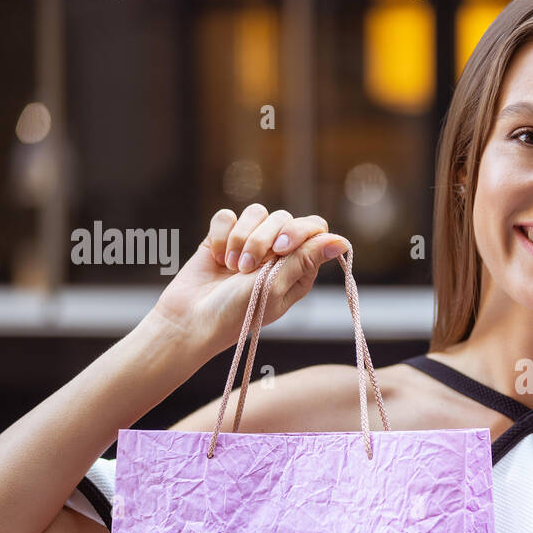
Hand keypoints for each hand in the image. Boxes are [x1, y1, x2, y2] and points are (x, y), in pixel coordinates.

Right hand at [151, 204, 350, 356]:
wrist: (190, 319)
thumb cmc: (236, 314)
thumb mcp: (274, 287)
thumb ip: (305, 260)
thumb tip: (342, 242)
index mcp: (299, 269)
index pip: (314, 229)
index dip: (298, 231)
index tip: (280, 249)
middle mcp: (278, 254)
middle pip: (284, 217)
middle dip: (263, 239)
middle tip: (247, 268)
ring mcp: (250, 243)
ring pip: (256, 212)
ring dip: (242, 238)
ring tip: (232, 267)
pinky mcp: (223, 237)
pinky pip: (227, 216)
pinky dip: (221, 235)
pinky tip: (217, 258)